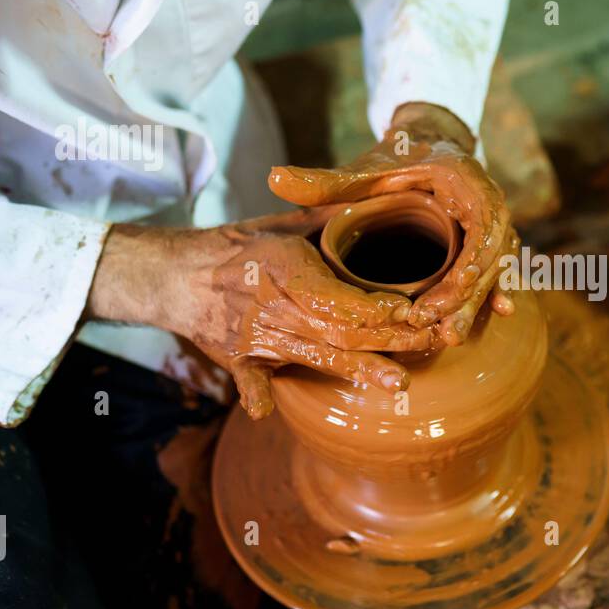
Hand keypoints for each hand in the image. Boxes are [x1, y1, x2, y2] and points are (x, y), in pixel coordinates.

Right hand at [86, 209, 435, 419]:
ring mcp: (255, 336)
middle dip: (388, 339)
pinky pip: (249, 378)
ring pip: (315, 356)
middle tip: (429, 342)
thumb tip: (385, 197)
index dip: (373, 304)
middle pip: (338, 328)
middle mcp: (272, 304)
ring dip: (357, 370)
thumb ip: (331, 218)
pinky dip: (253, 392)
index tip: (411, 308)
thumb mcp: (285, 225)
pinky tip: (263, 411)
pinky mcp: (241, 359)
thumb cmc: (243, 248)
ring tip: (398, 382)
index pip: (336, 291)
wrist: (178, 276)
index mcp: (284, 267)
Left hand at [268, 102, 516, 347]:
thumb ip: (326, 180)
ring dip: (475, 303)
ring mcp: (493, 225)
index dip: (469, 262)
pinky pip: (499, 269)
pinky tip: (500, 316)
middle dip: (466, 296)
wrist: (431, 144)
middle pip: (490, 256)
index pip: (480, 226)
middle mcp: (488, 203)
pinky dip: (495, 292)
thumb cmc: (399, 158)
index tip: (445, 292)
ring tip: (451, 336)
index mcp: (464, 181)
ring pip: (495, 269)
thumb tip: (272, 178)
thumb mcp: (366, 169)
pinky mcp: (490, 242)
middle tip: (437, 327)